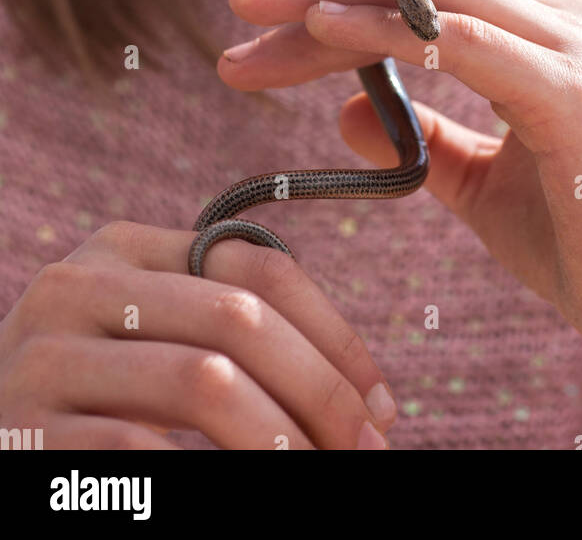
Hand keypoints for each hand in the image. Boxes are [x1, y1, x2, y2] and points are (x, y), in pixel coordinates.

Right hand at [0, 221, 396, 448]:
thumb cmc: (93, 406)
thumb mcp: (153, 344)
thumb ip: (227, 331)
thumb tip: (365, 399)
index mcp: (123, 249)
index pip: (259, 266)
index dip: (337, 337)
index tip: (383, 406)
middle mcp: (78, 285)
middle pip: (238, 318)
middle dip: (320, 391)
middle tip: (367, 453)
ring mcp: (43, 357)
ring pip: (202, 380)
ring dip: (279, 441)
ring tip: (316, 478)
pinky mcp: (24, 433)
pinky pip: (142, 451)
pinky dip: (210, 476)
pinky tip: (245, 494)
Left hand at [222, 0, 581, 378]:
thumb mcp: (482, 188)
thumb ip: (424, 138)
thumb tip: (346, 105)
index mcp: (544, 34)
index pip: (420, 0)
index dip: (335, 9)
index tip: (258, 31)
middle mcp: (562, 22)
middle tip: (238, 2)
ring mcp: (571, 48)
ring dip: (335, 3)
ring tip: (257, 14)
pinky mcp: (571, 91)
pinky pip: (460, 43)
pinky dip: (388, 30)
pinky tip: (323, 30)